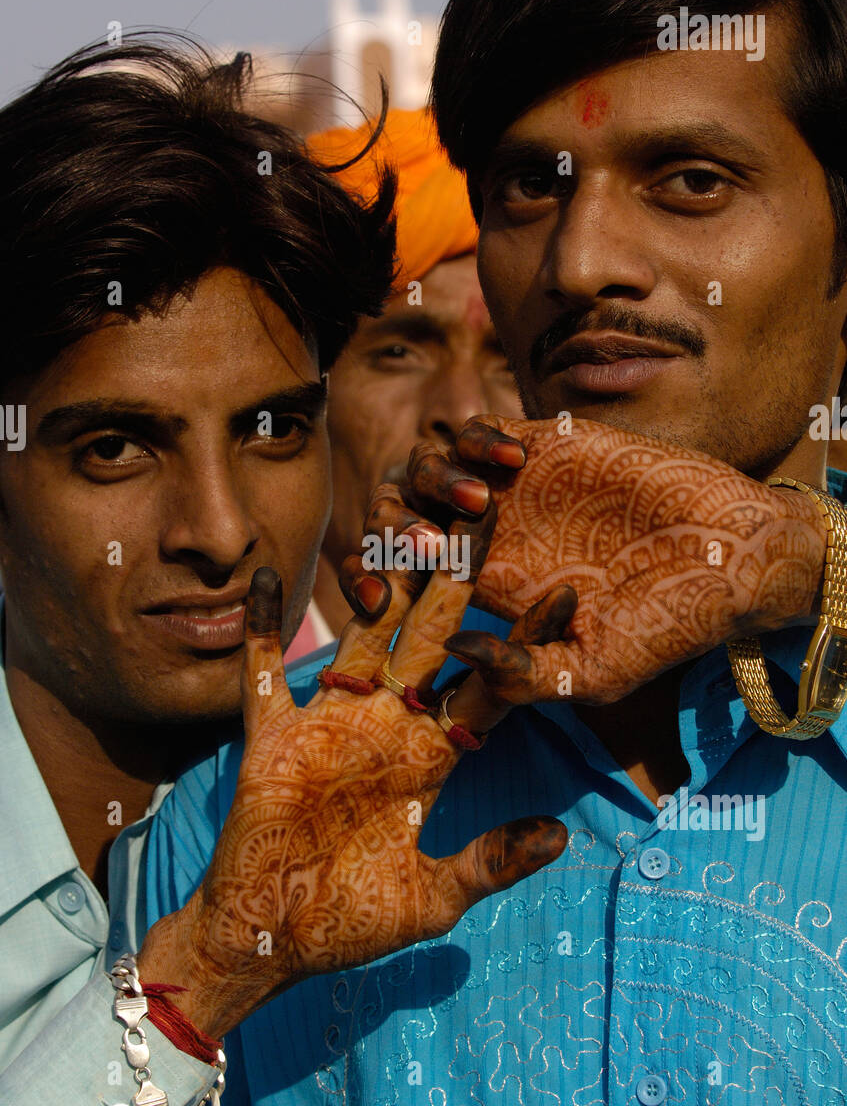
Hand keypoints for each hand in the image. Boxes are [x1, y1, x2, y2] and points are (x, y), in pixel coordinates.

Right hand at [139, 493, 567, 1037]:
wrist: (267, 942)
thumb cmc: (349, 926)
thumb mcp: (432, 897)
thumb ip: (491, 859)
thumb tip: (562, 834)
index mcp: (430, 758)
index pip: (487, 686)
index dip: (522, 642)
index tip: (566, 592)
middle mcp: (386, 726)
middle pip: (429, 640)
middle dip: (456, 582)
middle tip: (484, 517)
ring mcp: (328, 726)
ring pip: (360, 636)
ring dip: (378, 584)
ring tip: (402, 522)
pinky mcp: (273, 738)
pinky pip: (266, 672)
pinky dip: (264, 628)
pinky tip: (268, 577)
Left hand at [406, 415, 826, 705]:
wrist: (729, 560)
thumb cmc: (665, 628)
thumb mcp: (591, 671)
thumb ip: (521, 675)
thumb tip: (454, 650)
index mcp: (485, 595)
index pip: (402, 583)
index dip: (376, 587)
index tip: (382, 601)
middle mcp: (488, 540)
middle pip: (397, 521)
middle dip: (389, 532)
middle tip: (421, 547)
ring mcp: (513, 491)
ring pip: (426, 472)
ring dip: (433, 485)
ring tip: (481, 506)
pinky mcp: (545, 446)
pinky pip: (480, 431)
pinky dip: (480, 439)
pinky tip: (518, 459)